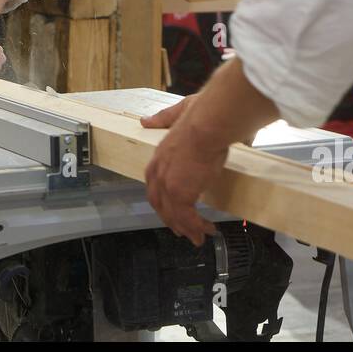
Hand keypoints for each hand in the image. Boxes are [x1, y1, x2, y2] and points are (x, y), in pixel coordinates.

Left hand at [142, 96, 226, 245]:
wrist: (207, 126)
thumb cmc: (200, 118)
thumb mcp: (176, 114)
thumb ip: (161, 119)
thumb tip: (145, 120)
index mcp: (158, 157)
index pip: (154, 185)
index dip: (162, 200)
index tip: (170, 208)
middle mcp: (159, 174)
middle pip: (160, 204)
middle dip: (171, 219)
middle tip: (183, 230)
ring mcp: (168, 186)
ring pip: (174, 215)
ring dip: (187, 228)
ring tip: (198, 237)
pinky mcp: (181, 194)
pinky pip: (188, 218)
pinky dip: (196, 227)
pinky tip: (206, 230)